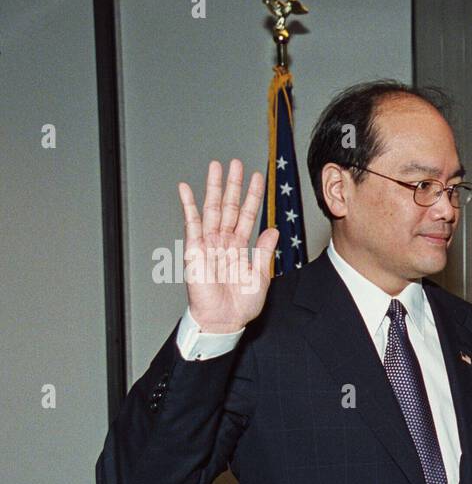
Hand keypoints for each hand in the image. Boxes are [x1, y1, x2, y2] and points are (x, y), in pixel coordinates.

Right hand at [178, 159, 278, 332]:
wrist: (224, 321)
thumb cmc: (241, 304)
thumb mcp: (261, 276)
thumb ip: (264, 252)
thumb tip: (272, 229)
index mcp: (241, 246)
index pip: (248, 215)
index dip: (253, 196)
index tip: (258, 177)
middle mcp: (225, 241)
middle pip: (229, 206)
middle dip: (232, 184)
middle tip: (235, 163)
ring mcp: (209, 243)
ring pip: (211, 209)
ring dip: (213, 187)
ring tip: (216, 166)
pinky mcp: (194, 249)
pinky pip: (191, 224)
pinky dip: (188, 206)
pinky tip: (186, 189)